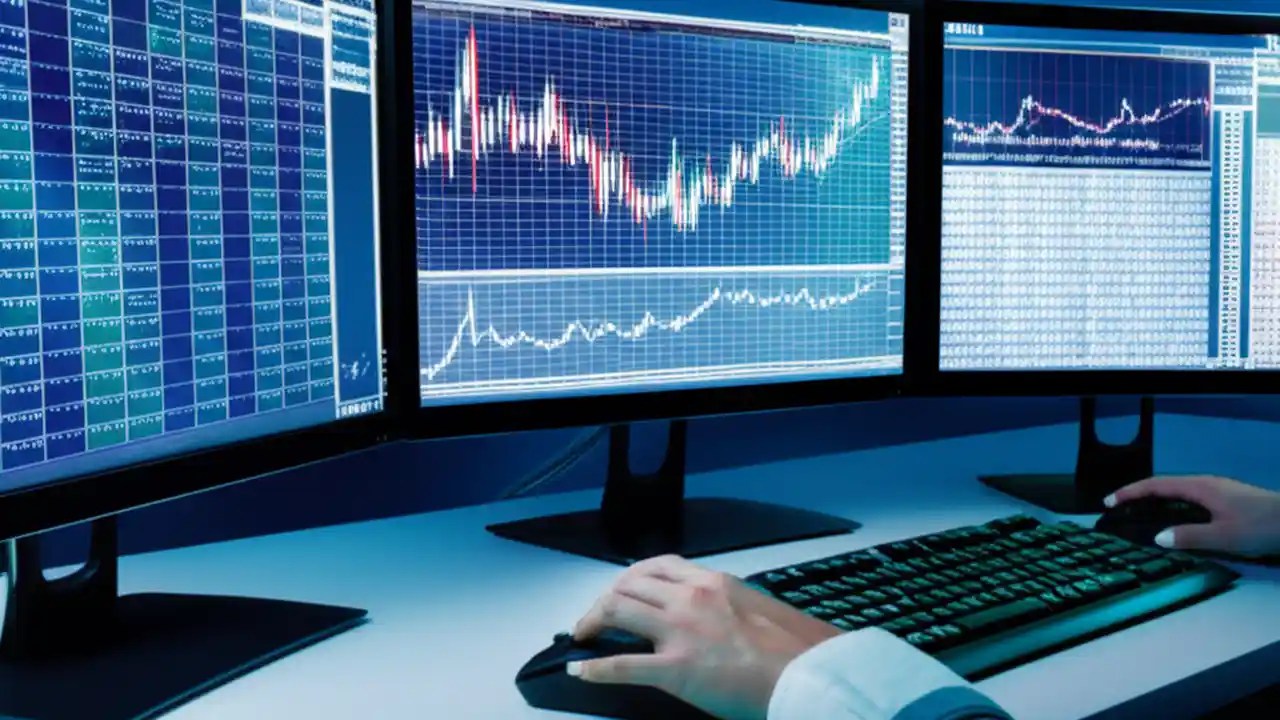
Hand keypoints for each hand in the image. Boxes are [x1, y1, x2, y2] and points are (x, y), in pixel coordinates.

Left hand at [570, 555, 841, 719]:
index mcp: (715, 582)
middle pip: (628, 584)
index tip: (623, 589)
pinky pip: (622, 665)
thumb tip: (724, 616)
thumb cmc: (800, 650)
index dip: (630, 577)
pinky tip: (580, 671)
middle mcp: (692, 598)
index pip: (658, 565)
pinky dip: (595, 668)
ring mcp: (681, 632)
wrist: (812, 676)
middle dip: (605, 599)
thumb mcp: (763, 609)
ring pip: (618, 610)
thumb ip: (733, 606)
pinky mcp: (676, 669)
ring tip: (583, 635)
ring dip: (593, 621)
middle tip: (596, 617)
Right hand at [1106, 475, 1279, 556]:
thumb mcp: (1223, 536)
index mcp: (1200, 488)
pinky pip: (1190, 500)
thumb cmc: (1260, 526)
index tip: (1109, 502)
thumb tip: (1157, 538)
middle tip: (1120, 510)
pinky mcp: (1227, 500)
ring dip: (1156, 502)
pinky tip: (1175, 522)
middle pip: (1164, 486)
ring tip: (1141, 517)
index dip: (1130, 492)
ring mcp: (1218, 491)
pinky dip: (1173, 508)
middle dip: (1139, 496)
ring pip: (1178, 493)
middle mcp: (1206, 484)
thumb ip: (1188, 536)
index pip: (1155, 485)